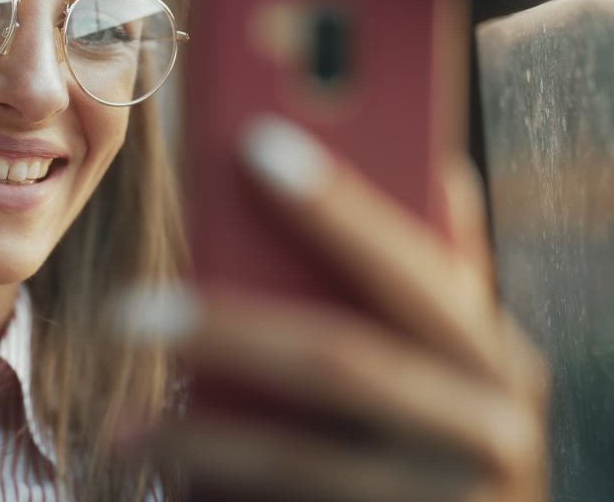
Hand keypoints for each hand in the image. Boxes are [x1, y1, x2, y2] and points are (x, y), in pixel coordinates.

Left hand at [127, 117, 548, 500]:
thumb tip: (439, 168)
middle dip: (223, 330)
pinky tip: (157, 468)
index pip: (409, 267)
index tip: (254, 144)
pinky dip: (212, 485)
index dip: (336, 207)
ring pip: (296, 457)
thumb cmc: (448, 443)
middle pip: (338, 363)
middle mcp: (490, 432)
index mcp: (494, 359)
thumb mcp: (463, 368)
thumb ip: (444, 285)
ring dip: (195, 434)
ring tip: (119, 422)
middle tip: (124, 311)